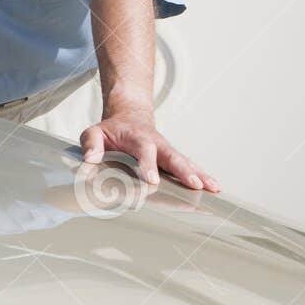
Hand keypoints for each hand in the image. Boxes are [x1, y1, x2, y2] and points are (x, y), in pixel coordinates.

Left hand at [80, 102, 218, 191]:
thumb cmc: (111, 130)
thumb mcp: (94, 132)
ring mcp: (167, 151)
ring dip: (199, 174)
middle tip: (194, 184)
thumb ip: (91, 144)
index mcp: (137, 137)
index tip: (152, 180)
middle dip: (183, 170)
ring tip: (214, 188)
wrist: (129, 117)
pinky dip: (202, 176)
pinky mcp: (172, 158)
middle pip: (172, 156)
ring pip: (185, 162)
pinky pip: (189, 167)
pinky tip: (214, 188)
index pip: (144, 150)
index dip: (148, 164)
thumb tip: (90, 160)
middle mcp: (157, 144)